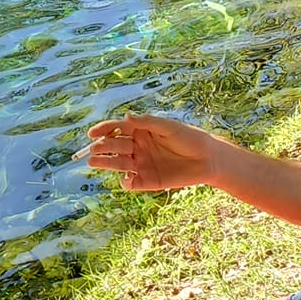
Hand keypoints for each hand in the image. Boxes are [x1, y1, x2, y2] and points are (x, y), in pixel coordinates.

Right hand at [83, 113, 217, 191]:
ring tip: (93, 162)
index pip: (117, 129)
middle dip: (103, 147)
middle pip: (115, 147)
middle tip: (93, 149)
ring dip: (106, 163)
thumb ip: (147, 122)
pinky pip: (132, 183)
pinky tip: (126, 179)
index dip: (104, 130)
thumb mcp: (168, 127)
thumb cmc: (189, 138)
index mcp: (140, 131)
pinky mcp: (148, 181)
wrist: (208, 159)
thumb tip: (126, 117)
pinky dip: (126, 182)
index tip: (92, 133)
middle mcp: (138, 147)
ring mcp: (141, 164)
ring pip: (119, 164)